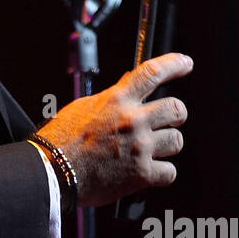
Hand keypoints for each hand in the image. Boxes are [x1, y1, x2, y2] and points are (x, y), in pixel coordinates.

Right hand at [35, 53, 191, 206]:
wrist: (53, 171)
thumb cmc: (62, 140)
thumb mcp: (84, 107)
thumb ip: (111, 99)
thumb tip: (128, 90)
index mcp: (117, 100)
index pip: (153, 72)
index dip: (174, 64)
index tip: (184, 63)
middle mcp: (132, 120)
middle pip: (176, 108)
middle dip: (176, 114)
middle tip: (169, 119)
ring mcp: (140, 147)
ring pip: (176, 140)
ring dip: (166, 145)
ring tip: (149, 149)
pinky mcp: (142, 174)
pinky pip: (169, 172)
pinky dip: (161, 173)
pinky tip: (147, 171)